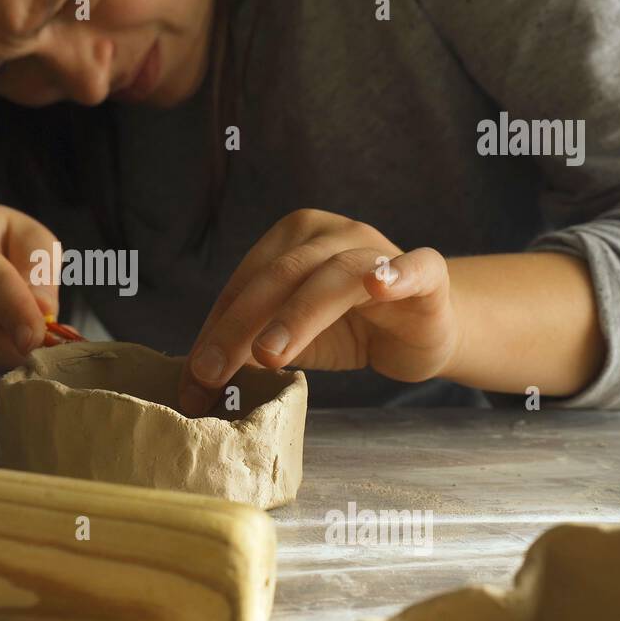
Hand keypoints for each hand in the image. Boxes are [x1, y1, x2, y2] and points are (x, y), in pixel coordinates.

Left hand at [178, 209, 460, 414]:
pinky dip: (394, 274)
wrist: (420, 330)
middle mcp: (331, 233)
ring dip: (296, 315)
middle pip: (278, 276)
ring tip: (268, 354)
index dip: (214, 332)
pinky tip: (377, 285)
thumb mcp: (290, 338)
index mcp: (290, 239)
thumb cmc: (345, 327)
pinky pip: (412, 267)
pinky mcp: (426, 273)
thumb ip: (247, 349)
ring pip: (332, 276)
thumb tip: (195, 387)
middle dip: (239, 327)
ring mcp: (379, 248)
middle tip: (212, 373)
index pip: (244, 285)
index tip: (193, 383)